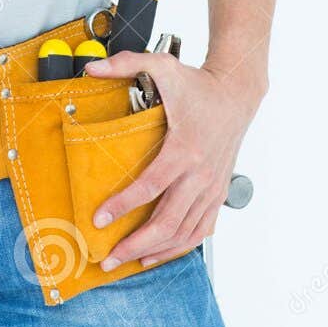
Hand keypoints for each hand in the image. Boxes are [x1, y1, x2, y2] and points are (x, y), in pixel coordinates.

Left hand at [82, 50, 261, 268]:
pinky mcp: (217, 193)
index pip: (150, 186)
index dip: (123, 205)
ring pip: (185, 232)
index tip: (98, 219)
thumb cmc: (198, 84)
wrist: (236, 94)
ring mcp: (211, 188)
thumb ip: (125, 64)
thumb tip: (91, 67)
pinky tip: (157, 255)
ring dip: (155, 252)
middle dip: (135, 243)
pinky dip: (179, 248)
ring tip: (127, 262)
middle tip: (107, 257)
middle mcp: (200, 174)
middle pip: (167, 221)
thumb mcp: (162, 66)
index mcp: (184, 149)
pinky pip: (201, 230)